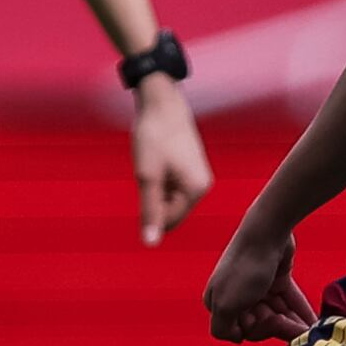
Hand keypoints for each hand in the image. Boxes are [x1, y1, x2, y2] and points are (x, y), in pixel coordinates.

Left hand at [130, 78, 210, 246]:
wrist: (162, 101)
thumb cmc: (154, 137)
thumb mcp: (147, 177)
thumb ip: (150, 212)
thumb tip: (150, 244)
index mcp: (196, 190)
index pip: (169, 221)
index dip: (148, 209)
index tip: (142, 181)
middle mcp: (202, 186)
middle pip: (170, 211)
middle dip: (153, 197)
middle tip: (147, 169)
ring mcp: (198, 176)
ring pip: (168, 198)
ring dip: (154, 187)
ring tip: (151, 161)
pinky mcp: (190, 168)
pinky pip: (171, 186)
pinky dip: (158, 178)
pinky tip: (155, 157)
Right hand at [204, 225, 313, 343]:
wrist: (267, 231)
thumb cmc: (245, 268)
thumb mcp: (226, 305)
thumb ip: (222, 329)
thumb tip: (236, 338)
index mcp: (219, 302)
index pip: (239, 331)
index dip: (256, 330)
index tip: (266, 321)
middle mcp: (237, 296)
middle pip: (260, 323)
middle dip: (278, 327)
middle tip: (297, 329)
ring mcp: (258, 287)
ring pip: (278, 313)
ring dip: (294, 324)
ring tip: (312, 332)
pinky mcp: (277, 278)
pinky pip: (289, 301)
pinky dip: (300, 312)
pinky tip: (313, 323)